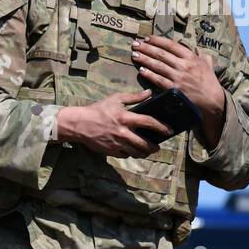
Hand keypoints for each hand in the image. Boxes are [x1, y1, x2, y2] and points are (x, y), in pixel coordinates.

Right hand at [55, 90, 171, 158]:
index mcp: (125, 118)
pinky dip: (130, 153)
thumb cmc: (98, 110)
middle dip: (154, 146)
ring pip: (136, 152)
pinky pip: (125, 155)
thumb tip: (149, 93)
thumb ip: (134, 97)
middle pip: (144, 143)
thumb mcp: (115, 99)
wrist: (79, 124)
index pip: (148, 122)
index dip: (161, 127)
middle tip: (158, 146)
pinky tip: (132, 150)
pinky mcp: (111, 151)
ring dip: (145, 153)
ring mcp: (117, 143)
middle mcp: (123, 132)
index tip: (169, 130)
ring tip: (148, 151)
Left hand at [132, 36, 225, 119]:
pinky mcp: (174, 89)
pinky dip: (149, 74)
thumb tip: (198, 49)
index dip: (157, 40)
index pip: (171, 45)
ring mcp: (178, 77)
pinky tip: (141, 70)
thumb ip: (202, 55)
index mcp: (191, 57)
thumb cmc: (209, 81)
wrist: (212, 99)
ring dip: (144, 59)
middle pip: (161, 54)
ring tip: (134, 54)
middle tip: (135, 44)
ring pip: (158, 65)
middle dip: (146, 48)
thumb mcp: (208, 64)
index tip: (147, 38)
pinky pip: (159, 80)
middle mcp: (184, 65)